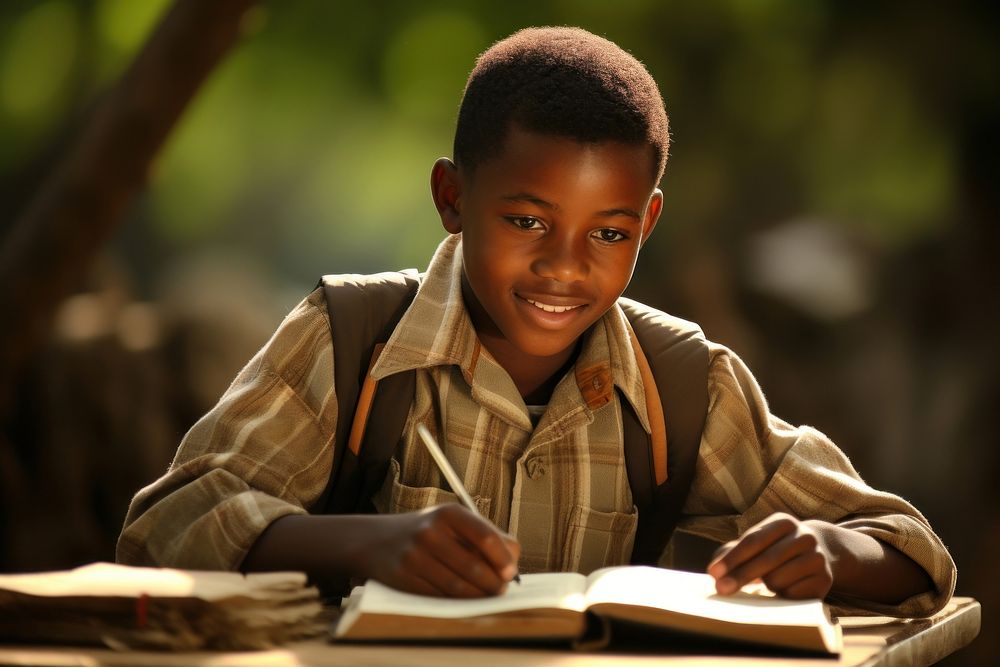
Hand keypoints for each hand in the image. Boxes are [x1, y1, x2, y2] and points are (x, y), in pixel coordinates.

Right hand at [364, 504, 520, 597]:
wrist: (376, 540)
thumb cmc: (427, 532)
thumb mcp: (451, 522)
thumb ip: (483, 535)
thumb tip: (514, 560)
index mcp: (448, 514)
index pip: (486, 537)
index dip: (503, 559)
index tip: (511, 573)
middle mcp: (430, 532)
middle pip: (474, 567)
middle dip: (494, 584)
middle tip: (501, 590)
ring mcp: (415, 556)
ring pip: (458, 587)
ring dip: (479, 597)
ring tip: (488, 597)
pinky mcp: (404, 578)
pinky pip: (439, 598)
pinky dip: (457, 604)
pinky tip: (465, 602)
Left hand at [707, 513, 832, 599]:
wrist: (816, 554)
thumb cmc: (775, 548)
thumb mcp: (757, 542)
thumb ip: (732, 551)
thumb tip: (715, 571)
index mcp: (784, 522)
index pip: (753, 540)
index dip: (732, 558)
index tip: (714, 573)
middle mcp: (804, 537)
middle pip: (766, 560)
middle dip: (740, 576)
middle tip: (721, 590)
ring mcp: (817, 558)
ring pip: (779, 579)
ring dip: (766, 585)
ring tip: (769, 580)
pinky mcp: (824, 580)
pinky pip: (793, 595)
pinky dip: (782, 595)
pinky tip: (785, 588)